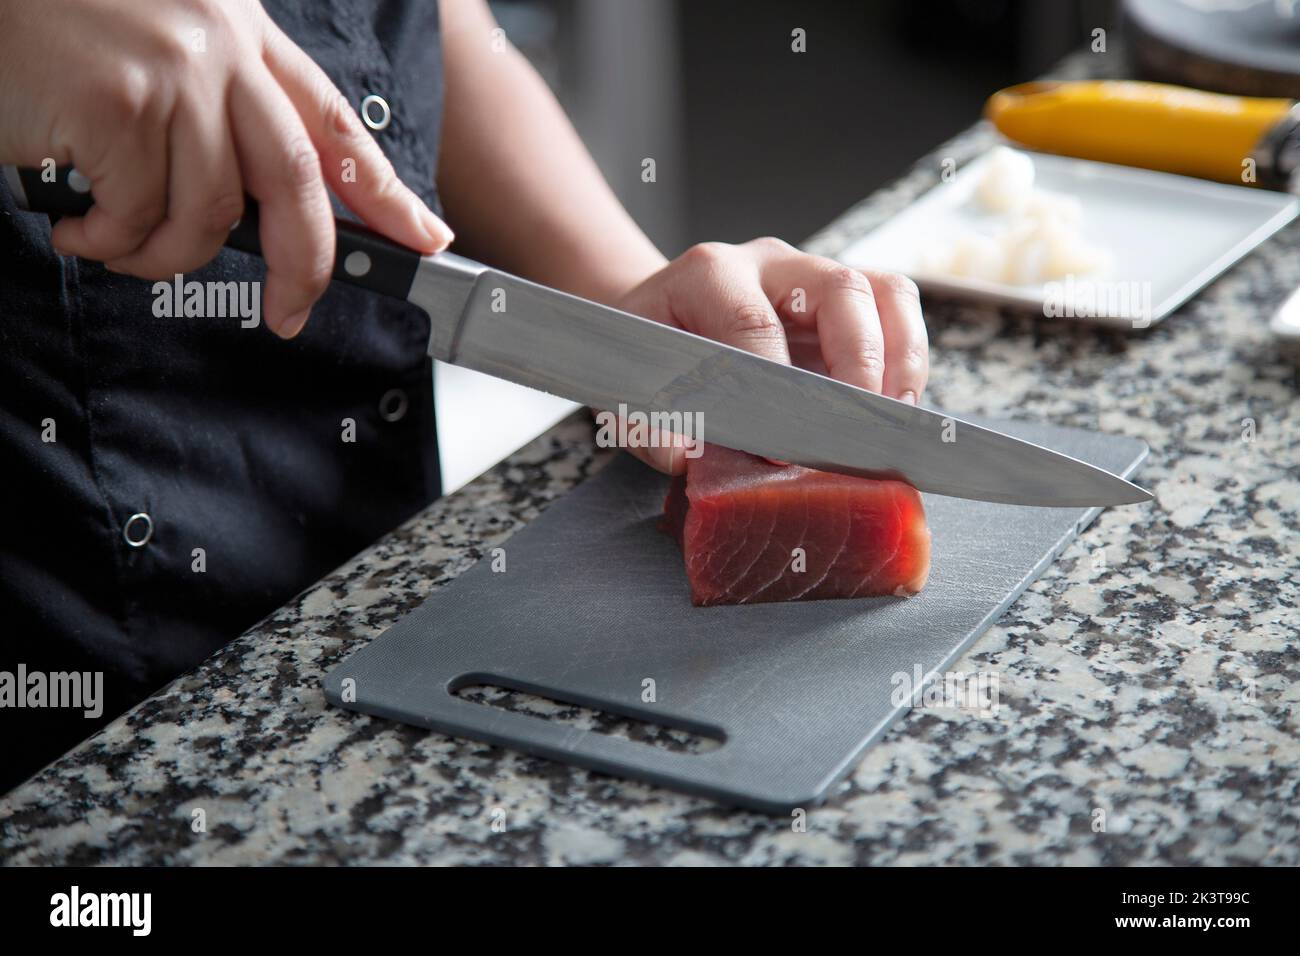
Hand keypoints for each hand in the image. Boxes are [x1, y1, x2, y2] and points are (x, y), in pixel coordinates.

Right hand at [0, 0, 452, 335]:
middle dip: (306, 264)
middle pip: (296, 181)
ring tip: (114, 243)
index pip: (331, 122)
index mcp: (239, 32)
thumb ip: (220, 104)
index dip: (384, 188)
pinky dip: (109, 244)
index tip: (423, 238)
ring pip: (210, 216)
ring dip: (163, 257)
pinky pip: (139, 218)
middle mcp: (219, 48)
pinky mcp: (119, 107)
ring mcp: (173, 76)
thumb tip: (258, 203)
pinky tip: (76, 226)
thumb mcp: (162, 40)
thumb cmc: (55, 22)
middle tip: (291, 314)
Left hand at [614, 237, 928, 473]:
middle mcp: (768, 264)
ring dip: (902, 358)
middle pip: (839, 289)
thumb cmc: (645, 358)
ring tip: (897, 420)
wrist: (656, 323)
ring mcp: (813, 275)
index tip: (783, 447)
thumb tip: (686, 456)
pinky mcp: (846, 299)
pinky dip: (909, 359)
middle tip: (860, 429)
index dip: (774, 385)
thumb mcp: (623, 390)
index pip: (754, 321)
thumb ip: (646, 426)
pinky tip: (898, 409)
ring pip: (883, 292)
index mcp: (709, 275)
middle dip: (860, 362)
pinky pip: (897, 310)